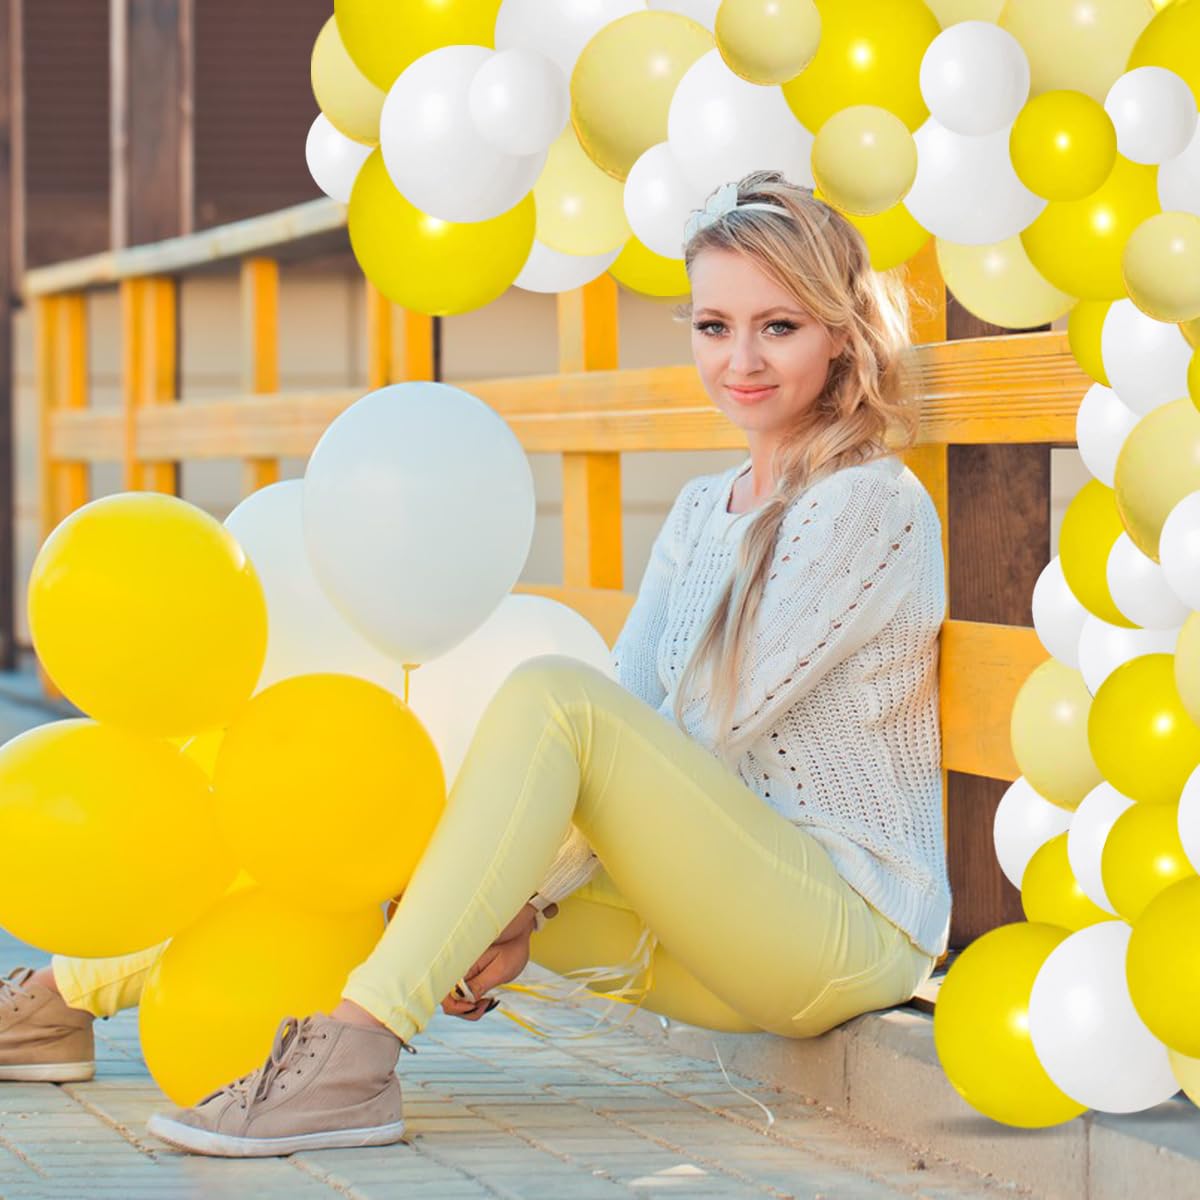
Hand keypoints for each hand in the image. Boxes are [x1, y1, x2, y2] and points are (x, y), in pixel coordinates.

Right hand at [439, 901, 555, 1020]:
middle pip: (448, 1001)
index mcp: (462, 966)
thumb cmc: (511, 948)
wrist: (518, 935)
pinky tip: (485, 998)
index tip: (477, 1006)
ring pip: (454, 1000)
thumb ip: (481, 984)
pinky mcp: (467, 976)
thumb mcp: (499, 969)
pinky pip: (462, 995)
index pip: (445, 994)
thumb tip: (466, 999)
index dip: (457, 1007)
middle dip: (465, 1010)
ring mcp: (461, 974)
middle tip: (487, 1004)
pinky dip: (472, 1002)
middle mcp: (457, 970)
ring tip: (488, 1001)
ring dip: (469, 1007)